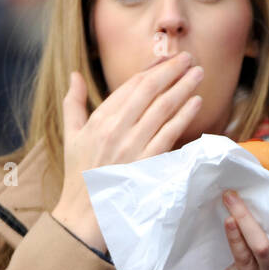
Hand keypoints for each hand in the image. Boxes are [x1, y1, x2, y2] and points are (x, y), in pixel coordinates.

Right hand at [52, 52, 204, 251]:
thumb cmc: (78, 172)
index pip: (130, 86)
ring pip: (163, 108)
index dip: (151, 70)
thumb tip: (75, 74)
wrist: (85, 211)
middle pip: (150, 91)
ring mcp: (133, 145)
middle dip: (171, 71)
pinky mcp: (148, 162)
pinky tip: (196, 102)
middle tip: (189, 58)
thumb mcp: (70, 135)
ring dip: (183, 88)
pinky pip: (170, 133)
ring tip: (198, 73)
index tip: (167, 59)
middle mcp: (117, 128)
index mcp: (100, 119)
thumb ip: (73, 102)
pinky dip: (184, 115)